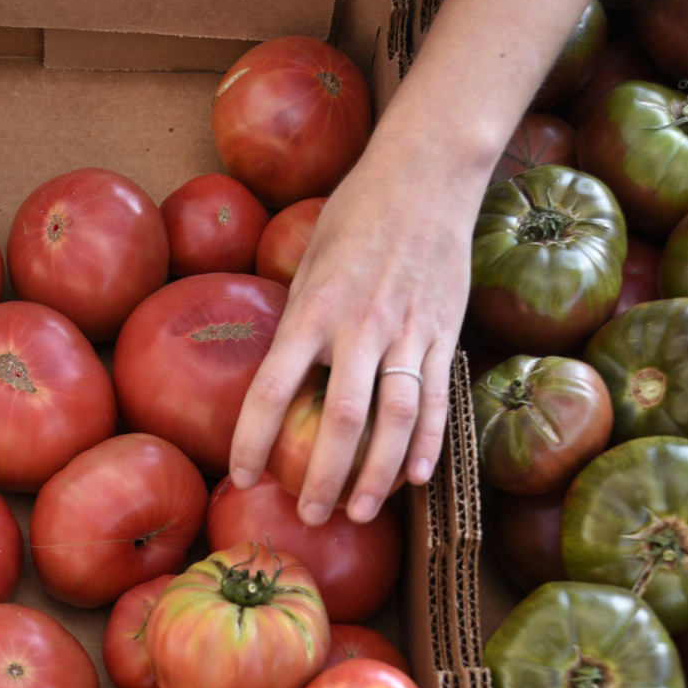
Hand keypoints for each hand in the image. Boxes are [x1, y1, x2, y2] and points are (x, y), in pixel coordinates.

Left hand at [228, 129, 481, 525]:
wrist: (427, 173)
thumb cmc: (354, 215)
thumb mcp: (308, 263)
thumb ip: (297, 322)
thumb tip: (278, 378)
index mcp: (312, 309)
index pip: (270, 390)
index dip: (251, 441)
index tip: (242, 478)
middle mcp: (360, 325)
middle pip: (340, 420)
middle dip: (322, 476)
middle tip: (308, 515)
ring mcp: (408, 330)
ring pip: (396, 419)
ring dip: (377, 475)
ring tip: (358, 513)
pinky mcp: (445, 330)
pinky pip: (437, 399)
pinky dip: (428, 444)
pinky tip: (415, 481)